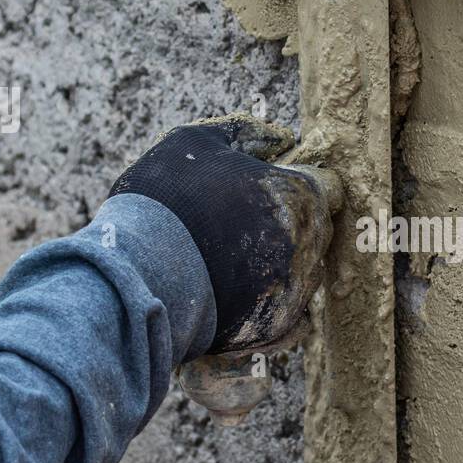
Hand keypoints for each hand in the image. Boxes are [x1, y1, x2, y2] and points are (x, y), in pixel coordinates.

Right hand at [108, 118, 335, 355]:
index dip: (298, 184)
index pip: (326, 187)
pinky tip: (244, 297)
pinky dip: (275, 307)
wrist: (137, 274)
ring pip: (305, 272)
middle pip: (316, 230)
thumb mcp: (194, 142)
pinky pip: (295, 317)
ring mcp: (295, 290)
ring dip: (281, 265)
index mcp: (298, 196)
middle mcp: (307, 245)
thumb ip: (245, 133)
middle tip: (243, 225)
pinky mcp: (276, 328)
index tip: (272, 189)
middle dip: (290, 224)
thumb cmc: (164, 200)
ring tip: (233, 262)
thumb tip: (280, 139)